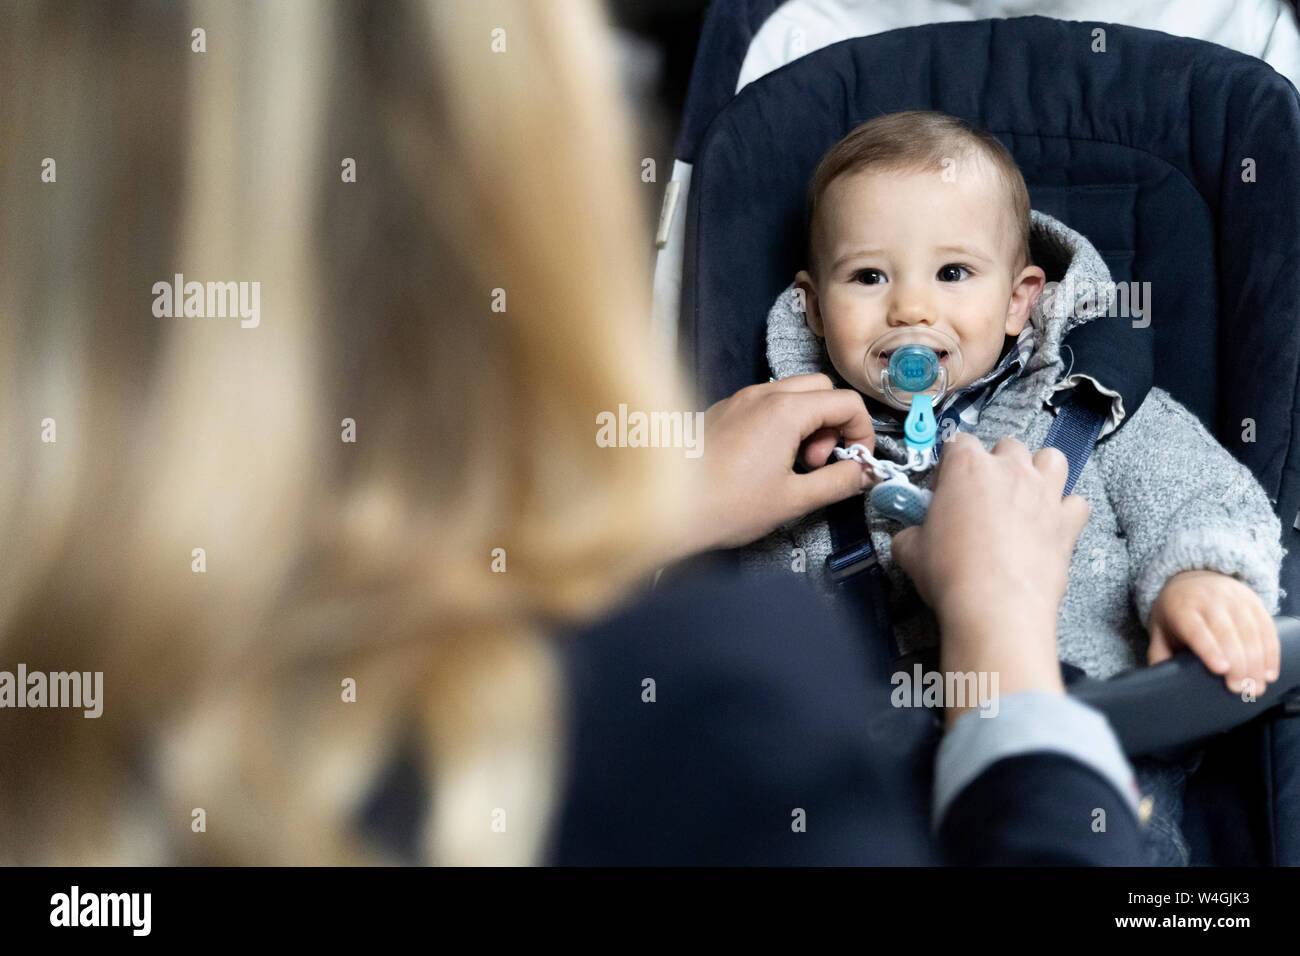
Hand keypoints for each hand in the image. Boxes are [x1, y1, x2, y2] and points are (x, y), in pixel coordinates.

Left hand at [674, 374, 876, 558]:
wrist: (665, 508)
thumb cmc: (726, 506)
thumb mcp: (793, 500)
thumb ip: (838, 482)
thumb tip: (865, 473)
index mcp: (785, 411)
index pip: (846, 402)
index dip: (861, 432)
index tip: (855, 462)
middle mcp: (762, 394)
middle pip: (821, 389)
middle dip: (833, 423)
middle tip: (817, 463)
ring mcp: (738, 399)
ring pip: (791, 393)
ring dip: (806, 422)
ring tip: (792, 464)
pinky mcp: (721, 410)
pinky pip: (763, 403)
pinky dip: (779, 423)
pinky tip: (765, 460)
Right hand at [890, 435, 1089, 723]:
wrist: (996, 607)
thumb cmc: (949, 573)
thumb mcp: (910, 550)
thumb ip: (912, 533)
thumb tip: (912, 537)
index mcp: (967, 466)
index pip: (960, 443)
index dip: (950, 467)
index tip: (945, 492)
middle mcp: (1010, 469)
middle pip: (1008, 446)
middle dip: (998, 465)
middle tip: (985, 497)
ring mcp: (1044, 493)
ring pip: (1053, 459)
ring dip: (1041, 473)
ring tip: (1027, 498)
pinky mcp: (1069, 522)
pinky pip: (1077, 503)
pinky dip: (1066, 512)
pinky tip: (1052, 527)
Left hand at [1148, 569, 1278, 693]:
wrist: (1193, 578)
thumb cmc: (1176, 613)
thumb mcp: (1160, 629)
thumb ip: (1159, 655)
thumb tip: (1159, 684)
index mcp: (1182, 608)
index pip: (1196, 629)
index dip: (1209, 649)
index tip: (1221, 670)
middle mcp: (1209, 600)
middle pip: (1227, 633)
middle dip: (1237, 663)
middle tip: (1240, 689)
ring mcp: (1235, 599)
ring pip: (1250, 631)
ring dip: (1256, 662)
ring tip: (1256, 687)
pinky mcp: (1254, 602)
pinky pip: (1266, 628)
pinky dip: (1270, 652)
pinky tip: (1269, 672)